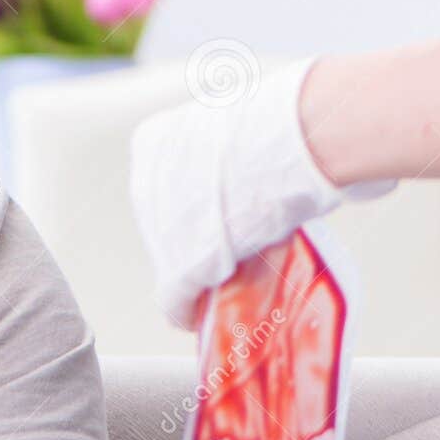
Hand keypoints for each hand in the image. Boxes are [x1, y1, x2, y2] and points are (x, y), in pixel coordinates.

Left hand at [127, 55, 396, 329]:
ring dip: (196, 273)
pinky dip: (188, 311)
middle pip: (165, 223)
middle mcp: (145, 185)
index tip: (216, 211)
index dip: (191, 202)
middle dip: (192, 237)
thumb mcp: (239, 122)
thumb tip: (260, 152)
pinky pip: (175, 300)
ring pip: (172, 260)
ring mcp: (159, 229)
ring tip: (227, 279)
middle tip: (230, 246)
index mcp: (153, 143)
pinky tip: (198, 317)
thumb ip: (230, 145)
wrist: (295, 142)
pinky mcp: (177, 269)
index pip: (164, 183)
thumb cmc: (282, 123)